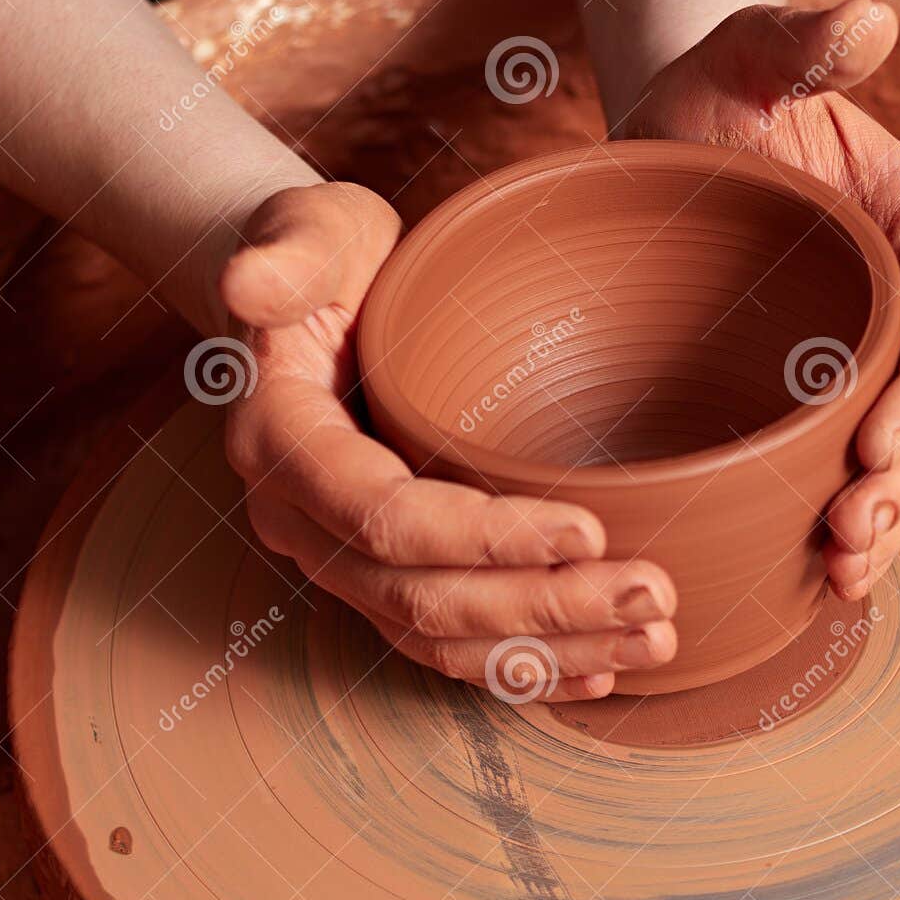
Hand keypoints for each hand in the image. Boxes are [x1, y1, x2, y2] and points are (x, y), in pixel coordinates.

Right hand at [215, 182, 677, 699]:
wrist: (315, 307)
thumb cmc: (328, 260)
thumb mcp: (312, 229)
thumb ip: (291, 253)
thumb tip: (247, 281)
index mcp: (284, 445)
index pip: (387, 518)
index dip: (485, 539)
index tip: (588, 530)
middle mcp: (306, 524)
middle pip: (425, 598)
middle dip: (545, 608)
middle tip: (653, 596)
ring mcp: (342, 563)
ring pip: (443, 637)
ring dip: (551, 651)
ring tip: (653, 639)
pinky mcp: (383, 579)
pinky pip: (448, 645)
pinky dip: (523, 668)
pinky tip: (600, 670)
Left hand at [619, 0, 899, 601]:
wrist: (677, 152)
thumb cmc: (712, 103)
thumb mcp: (744, 61)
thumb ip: (801, 45)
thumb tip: (869, 18)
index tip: (876, 442)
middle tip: (852, 528)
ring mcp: (886, 364)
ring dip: (895, 522)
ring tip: (844, 570)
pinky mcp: (841, 407)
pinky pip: (875, 477)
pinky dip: (864, 530)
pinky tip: (829, 578)